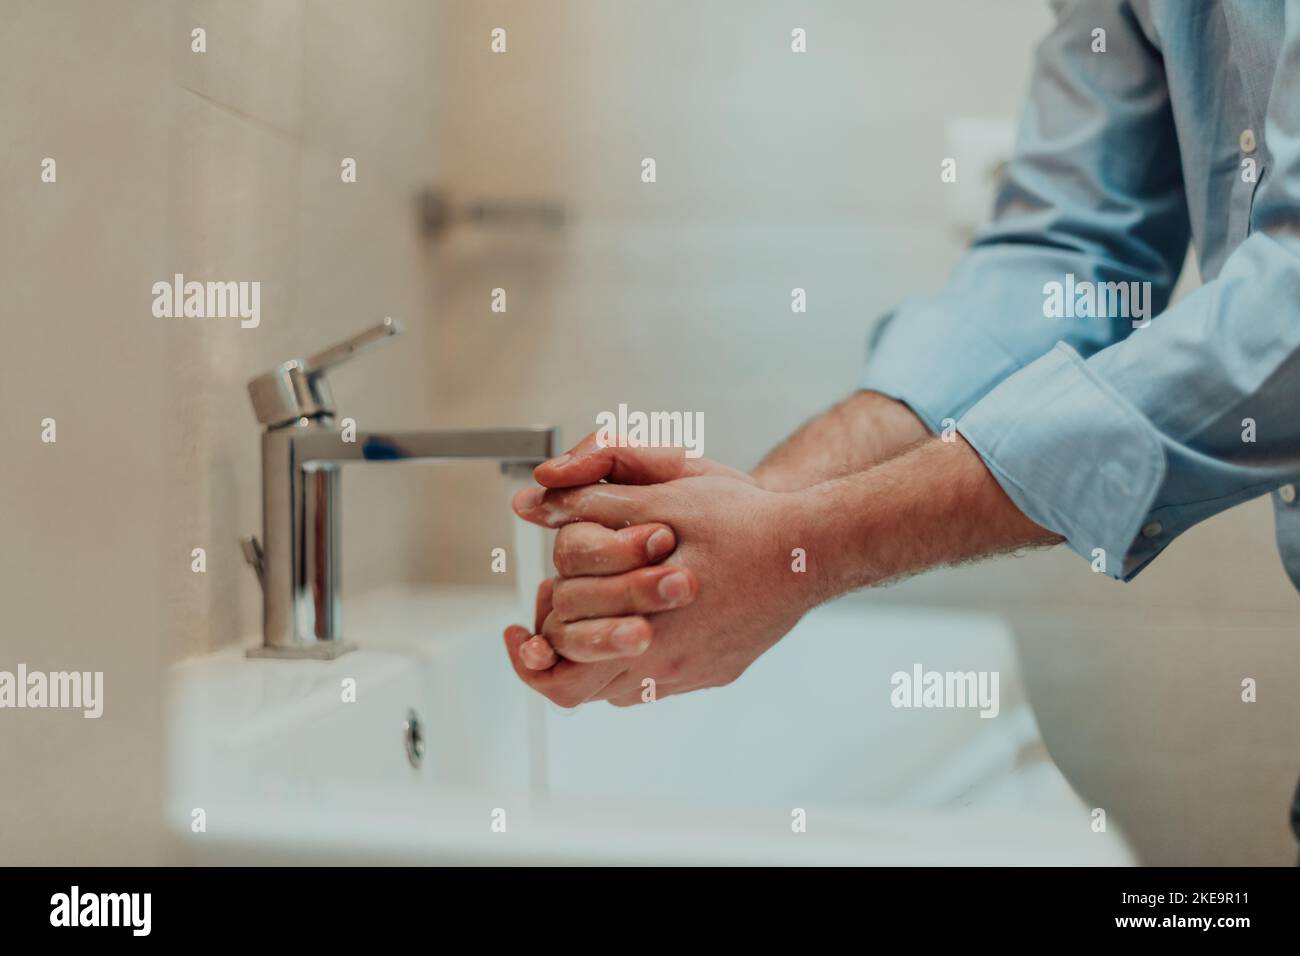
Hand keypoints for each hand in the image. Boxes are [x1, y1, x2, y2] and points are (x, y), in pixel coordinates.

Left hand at [503, 442, 817, 706]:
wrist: (809, 548)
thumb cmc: (743, 519)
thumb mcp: (663, 493)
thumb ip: (594, 498)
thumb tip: (540, 500)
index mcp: (645, 628)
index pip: (560, 668)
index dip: (528, 654)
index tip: (518, 632)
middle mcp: (666, 664)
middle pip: (581, 690)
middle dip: (553, 655)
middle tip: (540, 629)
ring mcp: (692, 674)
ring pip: (616, 690)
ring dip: (594, 658)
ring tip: (589, 620)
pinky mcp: (714, 673)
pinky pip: (655, 683)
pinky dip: (633, 658)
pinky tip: (636, 621)